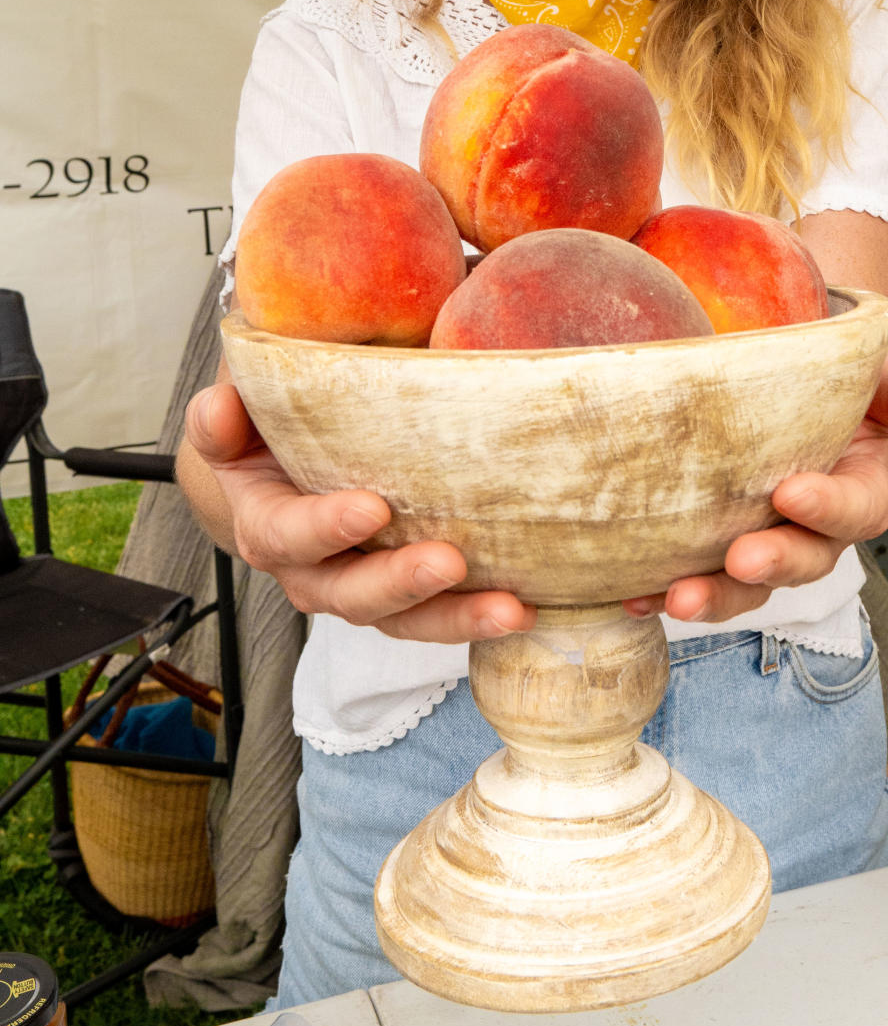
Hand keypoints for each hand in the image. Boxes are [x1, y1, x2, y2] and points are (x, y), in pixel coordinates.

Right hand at [184, 383, 536, 642]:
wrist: (285, 461)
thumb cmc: (271, 421)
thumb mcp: (240, 404)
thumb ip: (226, 410)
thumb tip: (220, 404)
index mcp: (265, 519)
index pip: (285, 535)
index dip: (324, 528)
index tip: (373, 507)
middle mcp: (309, 569)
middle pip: (349, 594)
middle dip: (399, 583)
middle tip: (449, 561)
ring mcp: (360, 587)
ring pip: (402, 621)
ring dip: (455, 618)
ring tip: (509, 608)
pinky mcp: (405, 594)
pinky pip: (437, 616)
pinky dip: (478, 616)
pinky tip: (527, 608)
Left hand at [624, 355, 887, 624]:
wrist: (795, 396)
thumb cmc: (840, 391)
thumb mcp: (878, 380)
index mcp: (858, 490)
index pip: (855, 511)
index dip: (827, 508)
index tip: (789, 492)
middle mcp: (813, 531)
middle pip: (802, 562)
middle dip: (771, 564)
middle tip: (739, 559)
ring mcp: (763, 545)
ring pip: (747, 587)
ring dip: (715, 597)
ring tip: (677, 598)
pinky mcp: (714, 552)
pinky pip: (694, 579)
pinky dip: (661, 591)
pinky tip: (632, 594)